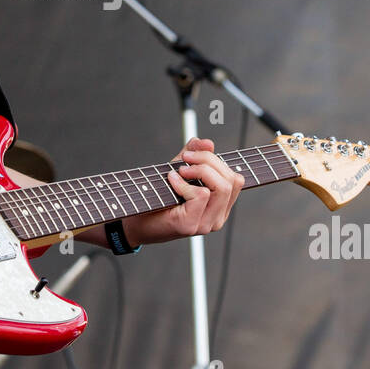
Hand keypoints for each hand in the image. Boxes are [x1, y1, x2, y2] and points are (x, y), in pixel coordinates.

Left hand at [121, 138, 244, 245]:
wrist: (133, 223)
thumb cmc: (156, 198)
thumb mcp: (178, 171)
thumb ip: (193, 155)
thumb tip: (207, 142)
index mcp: (219, 207)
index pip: (236, 180)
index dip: (217, 161)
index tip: (192, 154)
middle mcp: (217, 219)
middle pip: (231, 180)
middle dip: (208, 161)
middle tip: (185, 159)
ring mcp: (205, 225)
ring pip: (221, 187)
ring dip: (199, 171)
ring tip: (180, 170)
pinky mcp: (190, 225)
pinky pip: (200, 195)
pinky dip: (185, 183)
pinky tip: (171, 181)